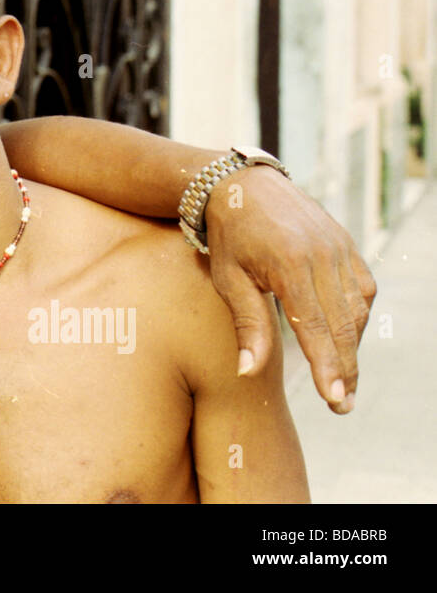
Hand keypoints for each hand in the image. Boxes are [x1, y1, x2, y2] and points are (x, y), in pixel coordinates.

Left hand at [203, 165, 375, 413]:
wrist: (246, 187)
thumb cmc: (230, 236)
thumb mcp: (229, 278)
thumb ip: (247, 324)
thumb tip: (248, 372)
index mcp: (290, 264)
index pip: (316, 327)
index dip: (327, 367)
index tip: (334, 399)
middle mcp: (323, 255)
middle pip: (344, 325)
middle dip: (345, 369)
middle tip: (341, 405)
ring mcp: (340, 248)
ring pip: (358, 310)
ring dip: (353, 346)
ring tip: (341, 379)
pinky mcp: (347, 245)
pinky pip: (363, 289)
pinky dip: (357, 317)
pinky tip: (344, 338)